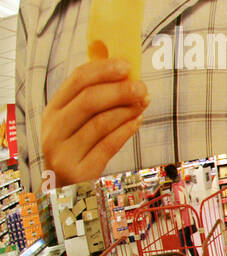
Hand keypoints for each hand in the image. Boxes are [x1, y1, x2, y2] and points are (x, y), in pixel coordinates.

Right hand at [42, 58, 148, 186]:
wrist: (66, 190)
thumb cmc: (79, 149)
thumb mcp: (76, 124)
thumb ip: (93, 101)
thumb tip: (126, 74)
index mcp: (52, 111)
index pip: (76, 81)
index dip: (103, 69)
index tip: (126, 65)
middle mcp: (52, 130)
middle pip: (89, 100)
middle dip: (120, 90)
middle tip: (142, 87)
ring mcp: (62, 152)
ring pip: (101, 123)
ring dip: (127, 110)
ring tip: (144, 103)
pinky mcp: (78, 171)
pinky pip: (108, 145)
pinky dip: (127, 130)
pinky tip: (138, 121)